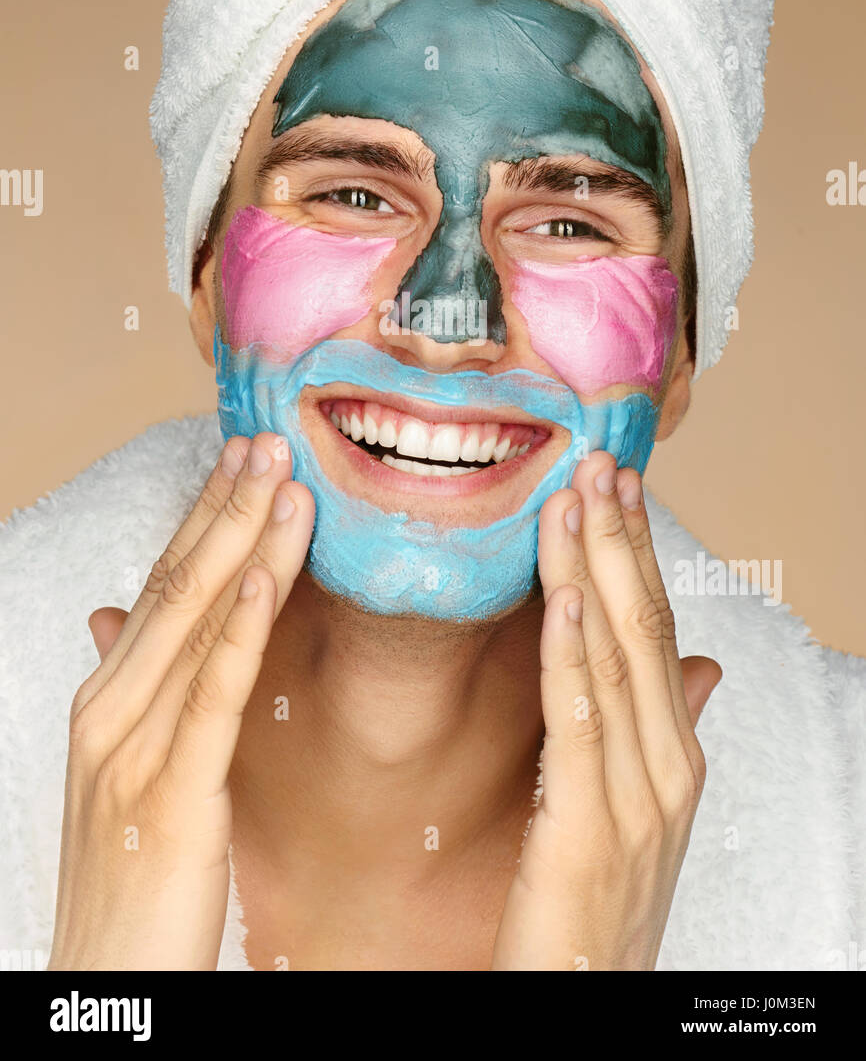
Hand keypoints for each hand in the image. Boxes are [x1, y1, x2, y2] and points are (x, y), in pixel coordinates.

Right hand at [48, 432, 313, 970]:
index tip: (246, 456)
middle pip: (175, 587)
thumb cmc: (130, 877)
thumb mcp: (126, 771)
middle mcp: (111, 710)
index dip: (205, 515)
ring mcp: (133, 751)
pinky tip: (270, 577)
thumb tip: (117, 616)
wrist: (99, 984)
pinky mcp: (171, 797)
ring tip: (284, 481)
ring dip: (244, 545)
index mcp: (106, 699)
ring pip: (196, 625)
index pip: (161, 585)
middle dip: (226, 507)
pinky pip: (211, 697)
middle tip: (270, 439)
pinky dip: (242, 631)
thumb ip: (139, 689)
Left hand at [491, 450, 721, 970]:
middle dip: (619, 543)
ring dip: (591, 574)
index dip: (637, 556)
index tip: (617, 487)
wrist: (587, 1007)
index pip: (658, 631)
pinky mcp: (585, 830)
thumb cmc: (599, 906)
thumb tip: (701, 666)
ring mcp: (634, 800)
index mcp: (673, 755)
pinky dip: (569, 653)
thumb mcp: (641, 812)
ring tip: (572, 501)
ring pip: (614, 662)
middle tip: (598, 464)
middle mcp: (666, 768)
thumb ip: (662, 730)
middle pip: (643, 631)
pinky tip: (556, 596)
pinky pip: (578, 723)